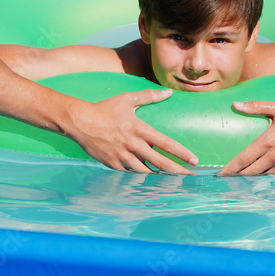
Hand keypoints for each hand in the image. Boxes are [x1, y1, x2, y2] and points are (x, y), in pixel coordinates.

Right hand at [67, 89, 198, 174]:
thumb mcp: (127, 99)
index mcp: (139, 129)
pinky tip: (151, 182)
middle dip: (178, 171)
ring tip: (174, 182)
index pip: (166, 144)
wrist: (80, 122)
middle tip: (191, 178)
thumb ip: (149, 96)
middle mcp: (132, 145)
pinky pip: (130, 174)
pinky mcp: (113, 165)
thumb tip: (168, 92)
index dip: (181, 153)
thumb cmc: (105, 109)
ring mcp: (122, 157)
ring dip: (161, 178)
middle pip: (160, 162)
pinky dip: (141, 178)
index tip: (194, 160)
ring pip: (146, 172)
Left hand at [218, 101, 274, 175]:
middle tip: (227, 179)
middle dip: (237, 177)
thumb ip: (255, 107)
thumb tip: (236, 104)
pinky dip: (268, 178)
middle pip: (251, 172)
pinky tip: (262, 179)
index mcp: (267, 141)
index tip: (220, 174)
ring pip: (263, 177)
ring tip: (241, 180)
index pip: (244, 159)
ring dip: (252, 179)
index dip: (230, 168)